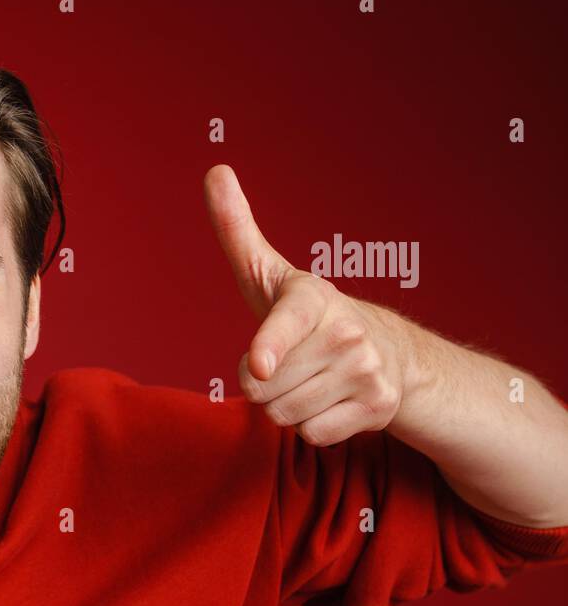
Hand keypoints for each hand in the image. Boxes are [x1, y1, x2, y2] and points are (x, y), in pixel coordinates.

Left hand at [203, 164, 407, 446]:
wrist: (389, 354)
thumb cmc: (307, 314)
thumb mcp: (270, 274)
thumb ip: (238, 230)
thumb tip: (215, 170)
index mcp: (311, 298)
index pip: (286, 323)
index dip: (270, 347)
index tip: (258, 364)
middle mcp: (345, 331)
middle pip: (262, 388)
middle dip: (262, 385)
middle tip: (286, 363)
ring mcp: (367, 370)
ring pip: (284, 414)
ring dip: (285, 406)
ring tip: (308, 380)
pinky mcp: (379, 408)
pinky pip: (312, 435)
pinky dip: (312, 426)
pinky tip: (329, 401)